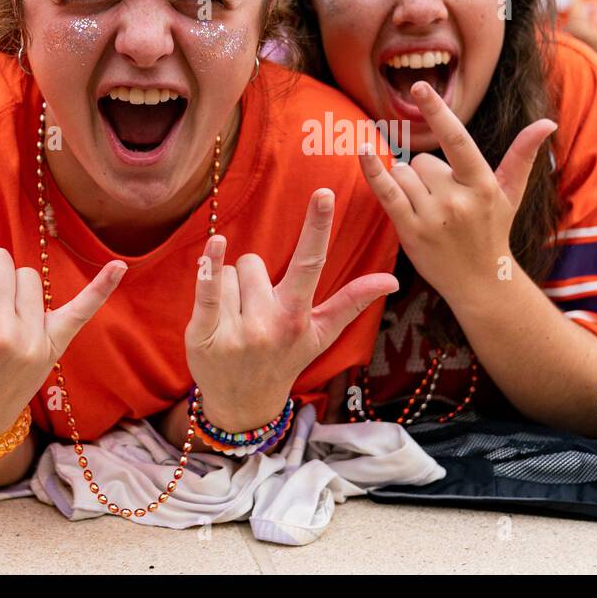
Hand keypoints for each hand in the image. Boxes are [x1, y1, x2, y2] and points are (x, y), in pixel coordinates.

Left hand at [185, 189, 397, 431]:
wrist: (243, 404)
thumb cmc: (285, 359)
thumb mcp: (320, 333)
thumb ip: (353, 301)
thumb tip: (393, 279)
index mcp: (297, 317)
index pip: (311, 263)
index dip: (317, 226)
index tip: (323, 193)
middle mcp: (268, 323)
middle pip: (253, 263)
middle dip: (252, 279)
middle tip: (256, 312)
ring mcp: (235, 330)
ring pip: (229, 272)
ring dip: (230, 289)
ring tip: (236, 320)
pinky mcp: (203, 334)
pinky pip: (207, 287)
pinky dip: (209, 267)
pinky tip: (215, 248)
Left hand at [358, 80, 556, 295]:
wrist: (479, 282)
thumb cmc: (493, 230)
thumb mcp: (510, 193)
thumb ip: (522, 154)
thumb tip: (547, 122)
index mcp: (482, 184)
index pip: (457, 140)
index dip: (438, 112)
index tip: (420, 87)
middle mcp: (458, 200)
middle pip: (421, 161)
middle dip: (425, 174)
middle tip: (443, 202)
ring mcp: (432, 217)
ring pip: (403, 174)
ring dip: (408, 185)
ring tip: (428, 210)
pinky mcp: (411, 232)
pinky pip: (387, 192)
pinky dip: (373, 171)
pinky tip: (363, 150)